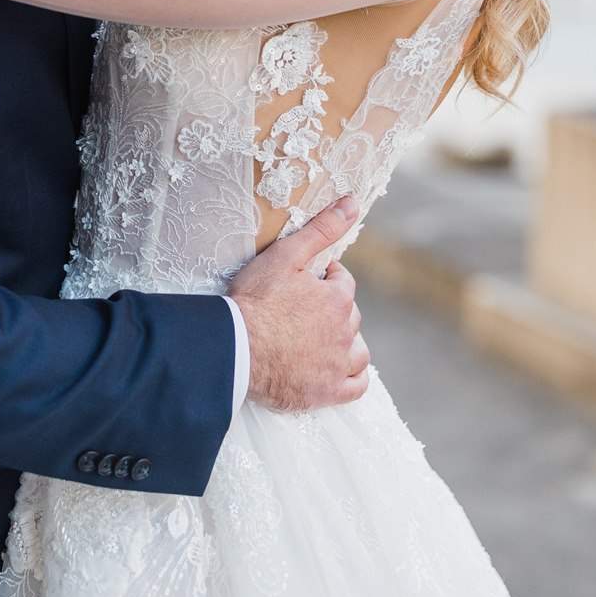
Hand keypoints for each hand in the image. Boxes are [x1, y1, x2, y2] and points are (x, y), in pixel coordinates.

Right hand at [228, 197, 369, 411]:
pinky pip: (356, 387)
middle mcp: (344, 334)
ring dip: (347, 343)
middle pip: (350, 317)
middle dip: (334, 310)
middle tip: (306, 309)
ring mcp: (337, 366)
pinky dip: (353, 378)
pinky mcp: (327, 393)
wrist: (236, 347)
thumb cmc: (256, 301)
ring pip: (359, 352)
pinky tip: (338, 370)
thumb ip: (322, 229)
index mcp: (337, 300)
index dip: (327, 279)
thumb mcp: (286, 256)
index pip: (343, 284)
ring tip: (323, 338)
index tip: (309, 281)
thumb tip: (352, 204)